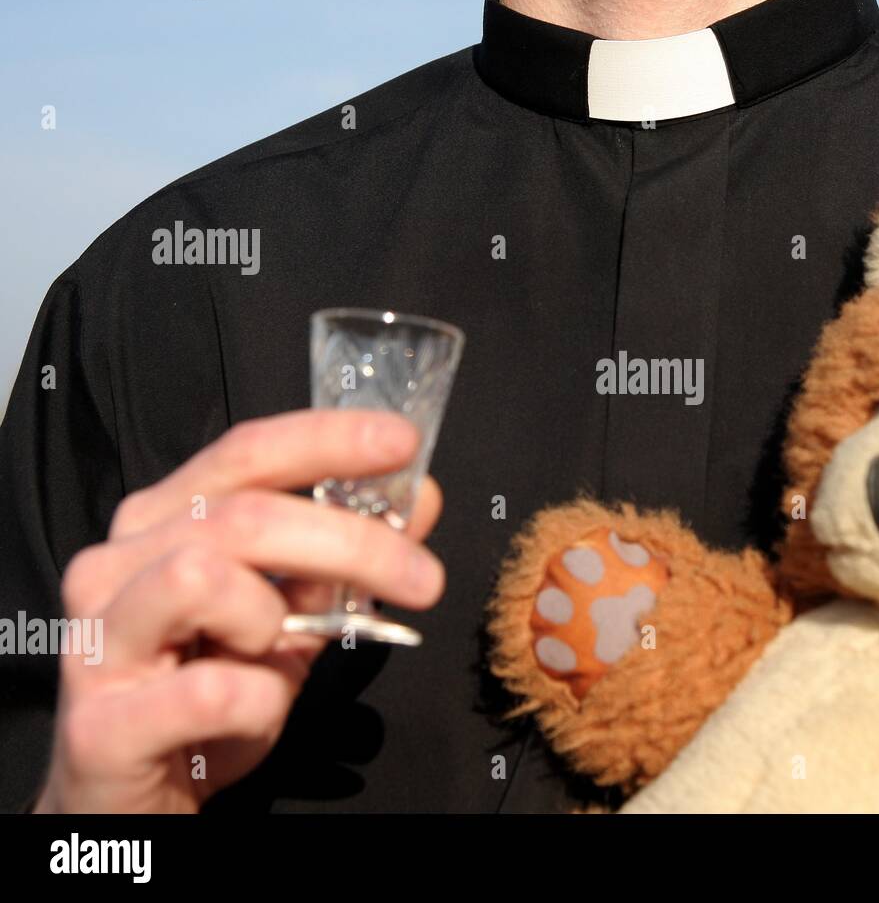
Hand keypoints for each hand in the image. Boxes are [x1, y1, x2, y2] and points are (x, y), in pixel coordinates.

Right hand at [33, 409, 444, 812]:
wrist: (141, 795)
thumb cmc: (211, 694)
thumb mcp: (290, 617)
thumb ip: (343, 557)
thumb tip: (417, 499)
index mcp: (162, 523)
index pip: (245, 453)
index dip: (325, 440)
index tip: (401, 442)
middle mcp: (117, 566)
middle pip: (245, 517)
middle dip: (353, 542)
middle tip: (423, 578)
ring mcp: (99, 640)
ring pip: (202, 577)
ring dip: (272, 618)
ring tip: (274, 652)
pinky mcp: (102, 724)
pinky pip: (208, 690)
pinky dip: (258, 702)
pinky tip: (252, 712)